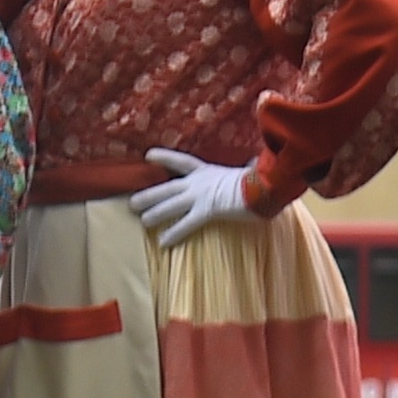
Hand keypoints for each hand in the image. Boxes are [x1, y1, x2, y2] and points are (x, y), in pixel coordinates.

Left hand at [129, 148, 262, 243]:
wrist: (264, 184)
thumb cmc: (260, 178)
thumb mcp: (248, 171)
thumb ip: (246, 168)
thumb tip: (256, 161)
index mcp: (208, 171)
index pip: (181, 162)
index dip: (164, 157)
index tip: (148, 155)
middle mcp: (199, 182)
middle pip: (168, 188)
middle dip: (149, 195)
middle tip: (132, 202)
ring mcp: (201, 195)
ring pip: (170, 205)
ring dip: (155, 213)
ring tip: (142, 221)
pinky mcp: (207, 210)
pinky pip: (186, 224)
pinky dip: (174, 233)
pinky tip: (163, 242)